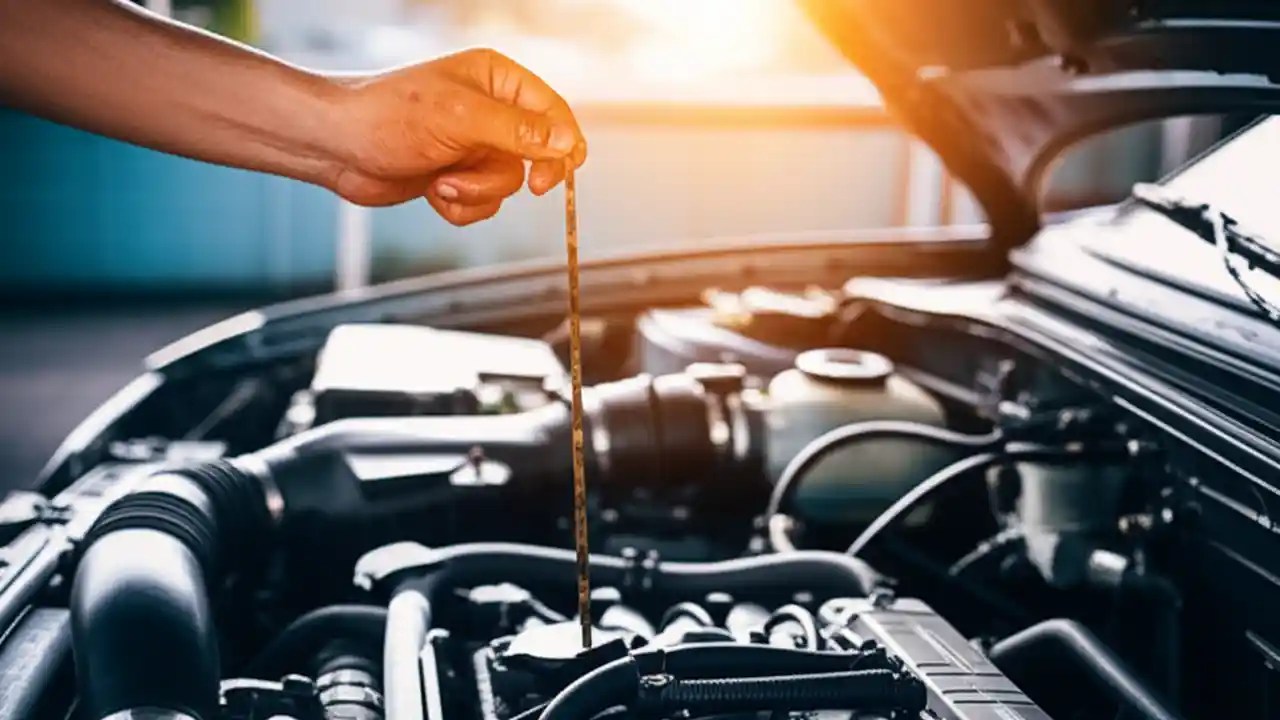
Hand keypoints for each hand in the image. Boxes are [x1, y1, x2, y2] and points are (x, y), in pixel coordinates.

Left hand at [327, 48, 586, 224]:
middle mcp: (490, 110)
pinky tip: (433, 192)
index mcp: (496, 79)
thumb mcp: (461, 120)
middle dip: (519, 174)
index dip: (563, 144)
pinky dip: (462, 206)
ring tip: (443, 182)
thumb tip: (566, 142)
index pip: (553, 111)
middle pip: (538, 153)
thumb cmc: (388, 117)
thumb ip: (518, 131)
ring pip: (508, 183)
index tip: (556, 173)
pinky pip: (484, 203)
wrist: (337, 147)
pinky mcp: (457, 175)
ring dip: (478, 191)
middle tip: (533, 188)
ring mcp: (473, 145)